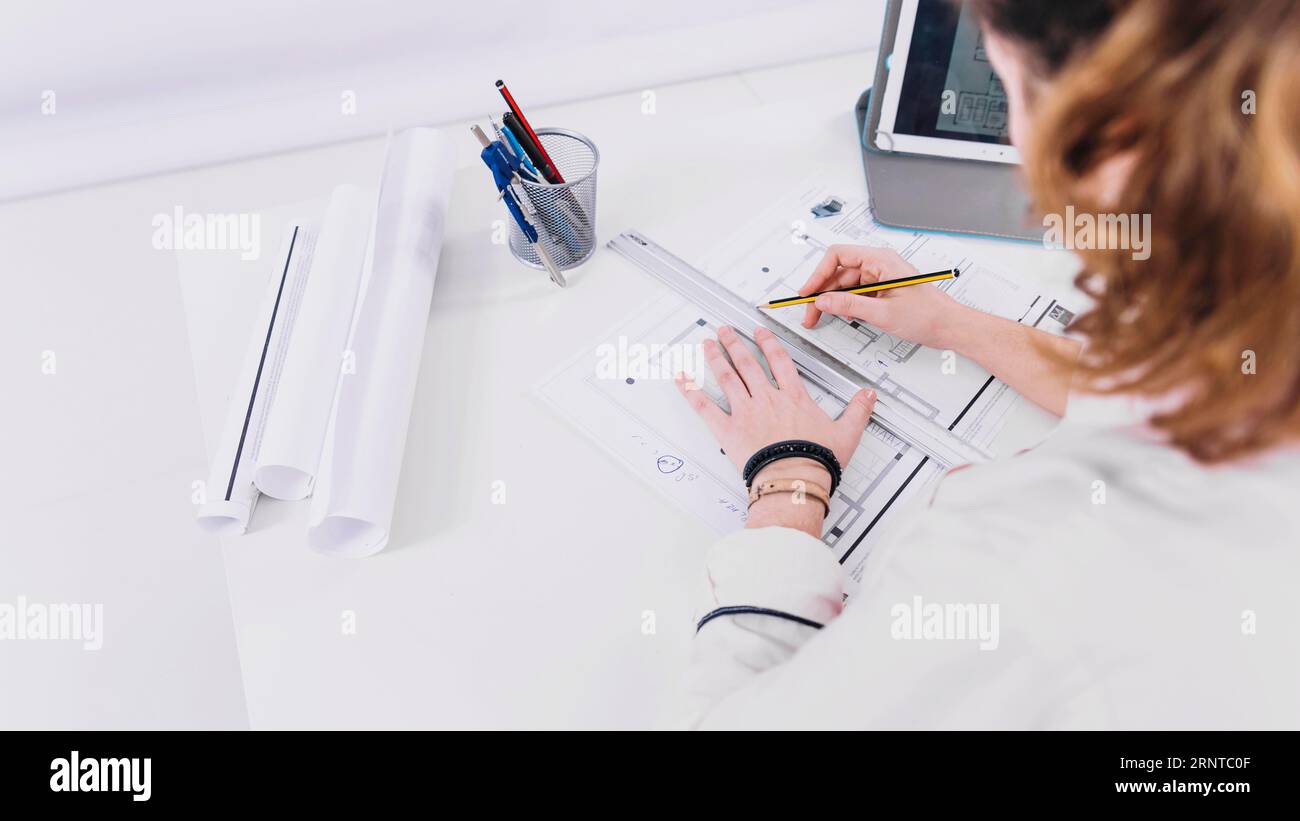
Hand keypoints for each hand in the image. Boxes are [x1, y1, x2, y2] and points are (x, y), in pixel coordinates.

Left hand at [675, 325, 875, 534]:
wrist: (794, 480)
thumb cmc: (817, 461)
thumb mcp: (847, 433)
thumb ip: (858, 411)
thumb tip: (869, 396)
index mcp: (793, 398)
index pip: (780, 362)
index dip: (769, 344)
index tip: (760, 333)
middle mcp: (767, 399)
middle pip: (749, 363)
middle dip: (736, 343)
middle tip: (726, 330)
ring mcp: (746, 412)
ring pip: (728, 377)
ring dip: (716, 358)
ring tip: (708, 344)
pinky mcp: (728, 430)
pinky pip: (705, 407)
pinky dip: (691, 392)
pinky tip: (681, 379)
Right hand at [799, 244, 972, 349]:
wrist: (948, 326)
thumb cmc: (928, 315)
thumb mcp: (883, 312)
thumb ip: (849, 305)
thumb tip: (824, 300)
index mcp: (881, 260)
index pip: (838, 256)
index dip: (818, 274)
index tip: (807, 291)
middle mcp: (879, 265)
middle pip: (838, 273)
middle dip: (822, 293)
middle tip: (810, 313)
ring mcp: (880, 277)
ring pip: (845, 285)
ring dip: (832, 301)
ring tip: (821, 317)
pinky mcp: (881, 290)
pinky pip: (856, 293)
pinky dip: (845, 304)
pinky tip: (842, 316)